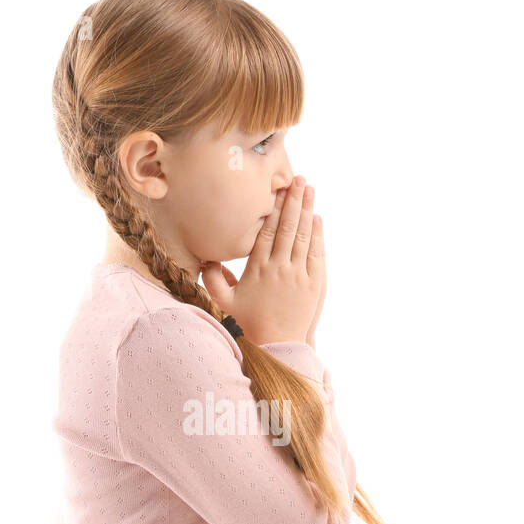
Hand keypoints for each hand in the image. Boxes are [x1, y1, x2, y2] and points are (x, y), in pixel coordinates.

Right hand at [200, 177, 324, 344]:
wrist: (277, 344)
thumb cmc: (251, 321)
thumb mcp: (226, 301)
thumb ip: (212, 279)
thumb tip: (206, 258)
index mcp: (257, 268)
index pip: (267, 232)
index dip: (273, 209)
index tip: (277, 190)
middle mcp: (278, 268)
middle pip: (287, 228)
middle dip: (293, 201)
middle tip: (298, 180)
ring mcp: (298, 275)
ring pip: (303, 236)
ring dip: (307, 211)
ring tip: (309, 190)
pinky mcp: (313, 283)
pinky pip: (316, 253)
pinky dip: (317, 235)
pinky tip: (317, 219)